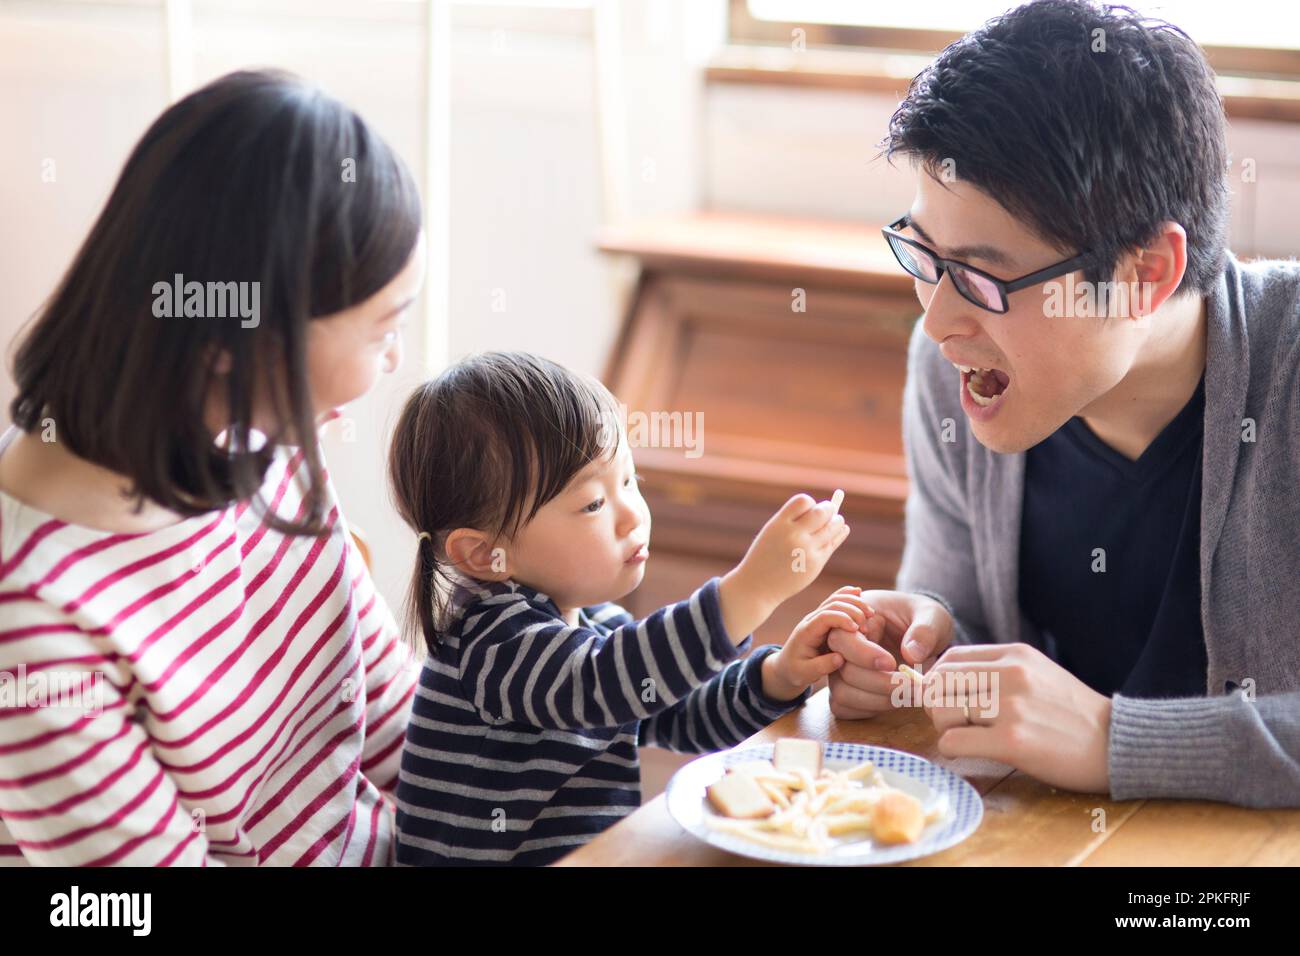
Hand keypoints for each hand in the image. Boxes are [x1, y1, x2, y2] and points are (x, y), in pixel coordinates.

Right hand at [720, 494, 849, 639]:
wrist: (757, 585)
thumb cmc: (766, 556)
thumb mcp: (773, 532)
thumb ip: (793, 521)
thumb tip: (821, 508)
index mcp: (779, 524)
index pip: (803, 501)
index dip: (810, 503)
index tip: (810, 508)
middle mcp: (793, 535)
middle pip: (821, 513)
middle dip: (829, 509)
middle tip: (830, 509)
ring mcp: (806, 550)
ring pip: (832, 528)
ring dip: (837, 521)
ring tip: (837, 521)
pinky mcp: (815, 563)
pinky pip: (832, 544)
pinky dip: (839, 534)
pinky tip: (842, 529)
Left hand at [760, 587, 884, 700]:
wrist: (788, 665)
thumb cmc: (796, 670)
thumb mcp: (805, 674)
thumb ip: (822, 667)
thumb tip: (840, 658)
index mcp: (806, 632)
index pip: (824, 617)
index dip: (842, 619)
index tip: (857, 629)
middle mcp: (811, 620)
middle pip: (832, 604)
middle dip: (852, 610)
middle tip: (867, 626)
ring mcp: (818, 617)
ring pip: (835, 600)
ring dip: (854, 602)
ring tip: (871, 614)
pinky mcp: (825, 618)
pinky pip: (835, 601)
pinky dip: (847, 595)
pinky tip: (859, 592)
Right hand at [824, 590, 953, 718]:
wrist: (923, 636)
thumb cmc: (922, 620)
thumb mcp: (932, 616)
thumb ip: (924, 631)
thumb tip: (910, 655)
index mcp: (855, 619)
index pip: (843, 639)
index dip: (864, 655)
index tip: (892, 663)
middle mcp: (841, 645)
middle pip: (843, 670)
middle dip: (877, 682)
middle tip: (911, 686)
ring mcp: (841, 669)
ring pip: (842, 693)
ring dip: (876, 699)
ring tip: (909, 695)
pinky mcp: (848, 690)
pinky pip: (844, 707)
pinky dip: (870, 709)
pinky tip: (897, 701)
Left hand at [923, 643, 1111, 793]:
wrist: (1115, 743)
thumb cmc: (1070, 713)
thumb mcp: (1036, 674)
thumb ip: (996, 670)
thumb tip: (944, 677)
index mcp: (1014, 655)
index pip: (949, 658)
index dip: (938, 681)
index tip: (947, 699)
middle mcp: (1011, 675)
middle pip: (938, 683)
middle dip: (936, 705)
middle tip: (953, 722)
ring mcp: (1011, 707)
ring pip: (940, 711)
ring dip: (944, 728)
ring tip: (966, 736)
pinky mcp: (1013, 741)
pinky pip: (953, 742)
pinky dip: (953, 749)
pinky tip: (971, 751)